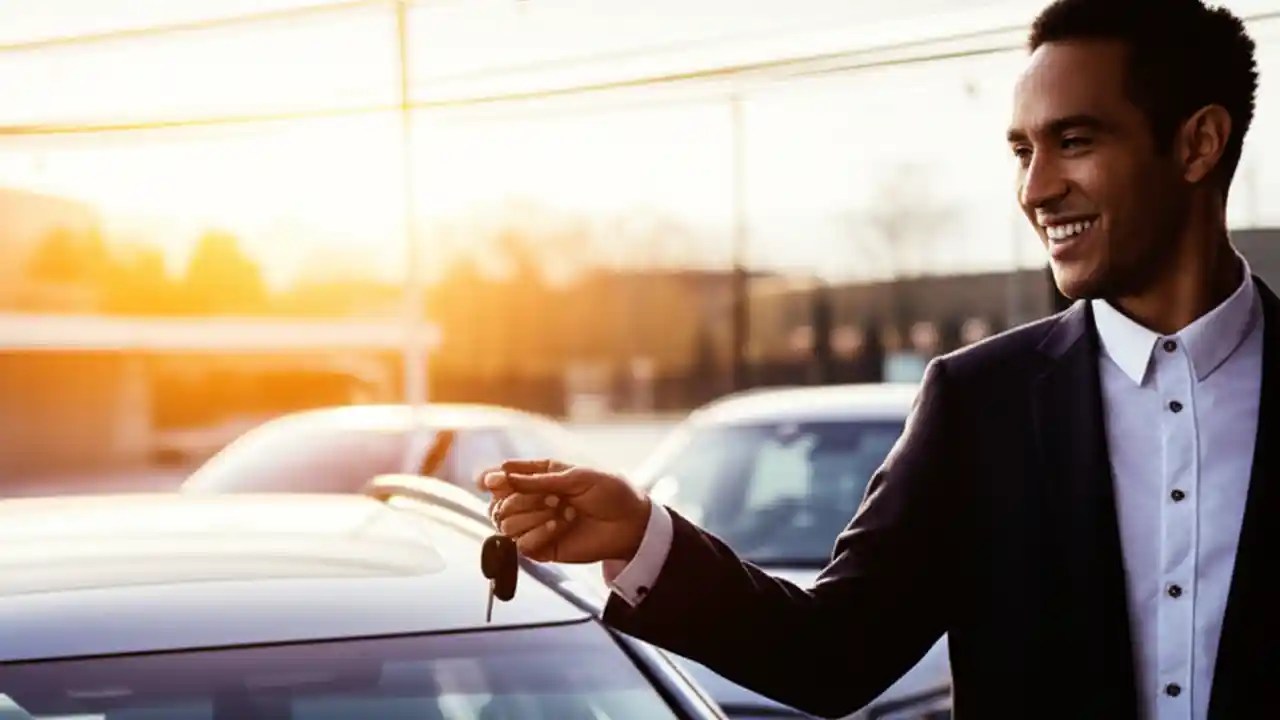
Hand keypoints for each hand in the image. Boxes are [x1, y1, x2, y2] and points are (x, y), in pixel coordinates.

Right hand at [479, 459, 650, 562]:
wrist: (631, 523)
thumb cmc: (609, 492)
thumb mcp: (575, 476)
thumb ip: (537, 479)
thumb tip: (500, 475)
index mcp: (537, 478)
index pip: (501, 479)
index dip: (492, 480)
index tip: (492, 482)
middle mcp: (532, 502)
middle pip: (498, 504)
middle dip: (523, 500)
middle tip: (554, 498)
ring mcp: (535, 526)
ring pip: (506, 525)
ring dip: (533, 516)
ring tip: (562, 512)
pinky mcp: (542, 549)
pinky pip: (521, 545)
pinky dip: (537, 534)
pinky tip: (558, 527)